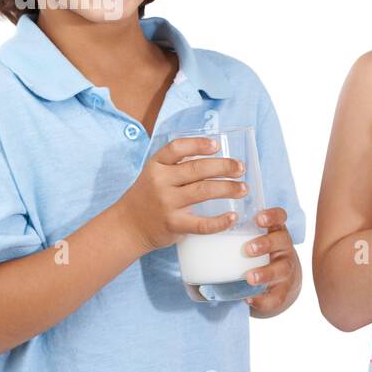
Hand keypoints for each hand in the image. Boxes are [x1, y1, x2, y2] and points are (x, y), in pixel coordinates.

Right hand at [117, 136, 249, 252]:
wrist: (127, 226)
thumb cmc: (148, 197)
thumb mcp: (155, 174)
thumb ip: (177, 166)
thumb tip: (217, 158)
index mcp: (156, 165)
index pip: (177, 148)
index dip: (198, 144)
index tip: (217, 145)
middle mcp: (161, 182)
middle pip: (197, 169)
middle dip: (224, 167)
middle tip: (240, 168)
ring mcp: (167, 203)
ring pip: (203, 191)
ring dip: (228, 188)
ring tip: (243, 188)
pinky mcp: (174, 224)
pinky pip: (201, 223)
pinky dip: (220, 221)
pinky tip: (232, 216)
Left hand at [242, 206, 297, 315]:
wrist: (279, 284)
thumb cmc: (258, 256)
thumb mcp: (252, 240)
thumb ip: (231, 235)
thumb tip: (190, 234)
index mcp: (275, 232)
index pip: (280, 218)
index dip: (272, 216)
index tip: (258, 218)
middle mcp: (284, 249)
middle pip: (282, 241)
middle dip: (266, 244)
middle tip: (248, 249)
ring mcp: (286, 270)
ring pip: (282, 269)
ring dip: (266, 273)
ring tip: (249, 277)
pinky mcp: (283, 291)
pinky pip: (277, 296)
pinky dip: (264, 299)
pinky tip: (250, 300)